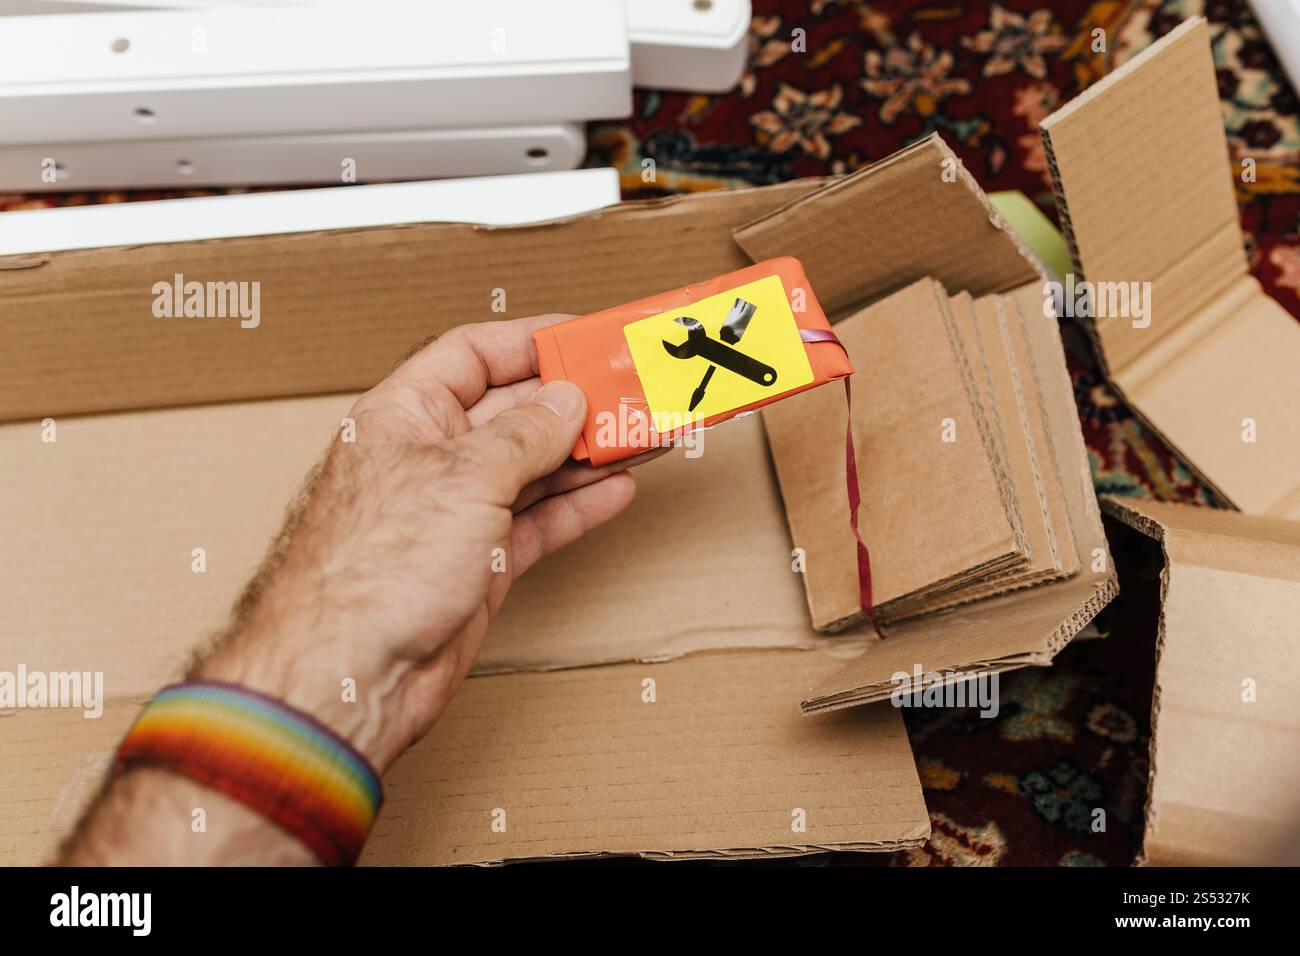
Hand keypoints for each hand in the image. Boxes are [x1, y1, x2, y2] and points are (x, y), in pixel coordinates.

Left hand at [196, 313, 646, 771]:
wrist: (351, 674)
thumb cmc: (373, 568)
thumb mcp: (462, 478)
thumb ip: (523, 435)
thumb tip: (565, 401)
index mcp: (405, 416)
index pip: (472, 355)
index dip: (530, 340)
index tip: (585, 336)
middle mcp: (430, 459)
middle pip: (512, 412)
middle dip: (573, 401)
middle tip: (631, 391)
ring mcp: (455, 513)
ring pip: (533, 468)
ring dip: (588, 454)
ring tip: (641, 436)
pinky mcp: (479, 564)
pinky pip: (538, 521)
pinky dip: (578, 506)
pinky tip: (616, 490)